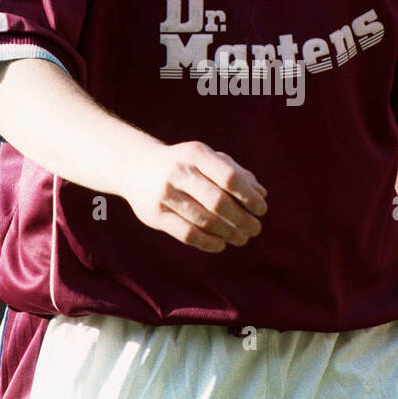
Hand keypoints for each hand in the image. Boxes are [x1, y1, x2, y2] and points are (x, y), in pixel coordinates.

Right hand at [122, 138, 267, 252]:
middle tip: (255, 229)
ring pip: (203, 220)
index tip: (261, 209)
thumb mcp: (206, 159)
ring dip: (228, 233)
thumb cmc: (184, 164)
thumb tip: (261, 193)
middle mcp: (179, 172)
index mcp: (196, 154)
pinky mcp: (154, 215)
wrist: (136, 166)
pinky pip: (186, 234)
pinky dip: (208, 242)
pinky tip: (220, 244)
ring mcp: (165, 194)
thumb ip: (235, 172)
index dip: (249, 196)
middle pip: (218, 201)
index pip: (229, 177)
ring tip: (241, 238)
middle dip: (242, 219)